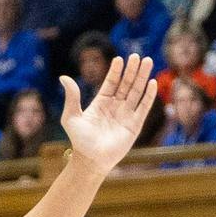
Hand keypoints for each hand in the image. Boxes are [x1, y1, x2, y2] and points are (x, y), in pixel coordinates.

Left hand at [59, 52, 156, 174]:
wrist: (91, 160)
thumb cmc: (79, 140)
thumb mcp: (71, 116)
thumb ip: (71, 97)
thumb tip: (63, 77)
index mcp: (101, 103)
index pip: (111, 82)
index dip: (116, 71)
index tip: (119, 59)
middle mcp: (115, 106)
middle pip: (126, 84)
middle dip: (131, 70)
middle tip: (136, 56)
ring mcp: (126, 114)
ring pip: (136, 92)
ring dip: (142, 77)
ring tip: (147, 61)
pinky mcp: (135, 124)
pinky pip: (143, 107)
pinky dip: (148, 95)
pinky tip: (151, 82)